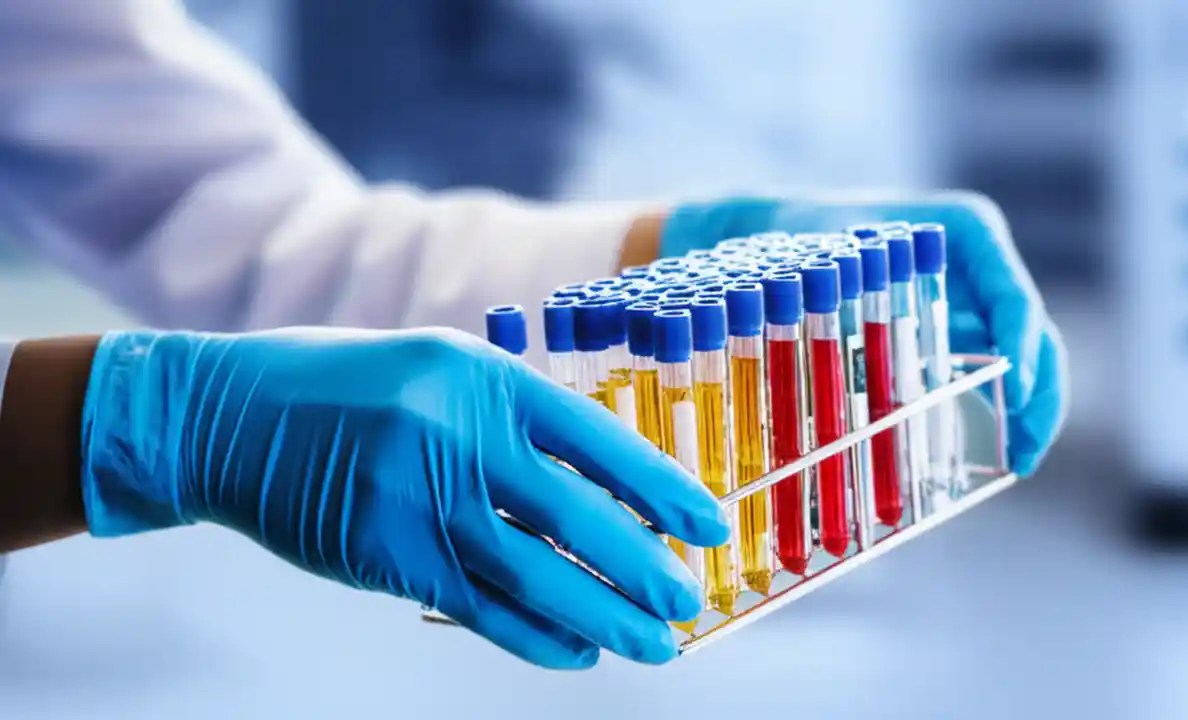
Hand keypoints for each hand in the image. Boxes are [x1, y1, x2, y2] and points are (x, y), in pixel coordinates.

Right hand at [80, 328, 729, 668]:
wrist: (230, 417)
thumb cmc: (347, 387)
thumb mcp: (440, 371)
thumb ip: (511, 420)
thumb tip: (597, 489)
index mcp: (483, 377)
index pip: (598, 440)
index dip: (661, 488)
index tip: (708, 523)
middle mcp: (458, 437)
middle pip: (577, 519)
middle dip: (644, 567)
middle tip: (688, 601)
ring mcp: (420, 502)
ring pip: (536, 575)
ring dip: (604, 616)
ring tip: (654, 644)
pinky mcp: (388, 557)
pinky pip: (481, 608)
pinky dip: (536, 636)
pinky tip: (577, 651)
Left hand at [661, 193, 1066, 474]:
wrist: (791, 231)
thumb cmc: (809, 237)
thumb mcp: (833, 262)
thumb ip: (848, 303)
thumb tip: (856, 369)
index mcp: (970, 230)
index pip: (1011, 293)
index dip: (1020, 343)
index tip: (1012, 390)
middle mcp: (985, 263)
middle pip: (1032, 330)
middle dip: (1039, 393)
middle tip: (1025, 454)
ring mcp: (977, 297)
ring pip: (1022, 356)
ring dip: (1027, 410)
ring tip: (1019, 463)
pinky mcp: (961, 328)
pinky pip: (989, 368)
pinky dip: (994, 406)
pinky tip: (996, 453)